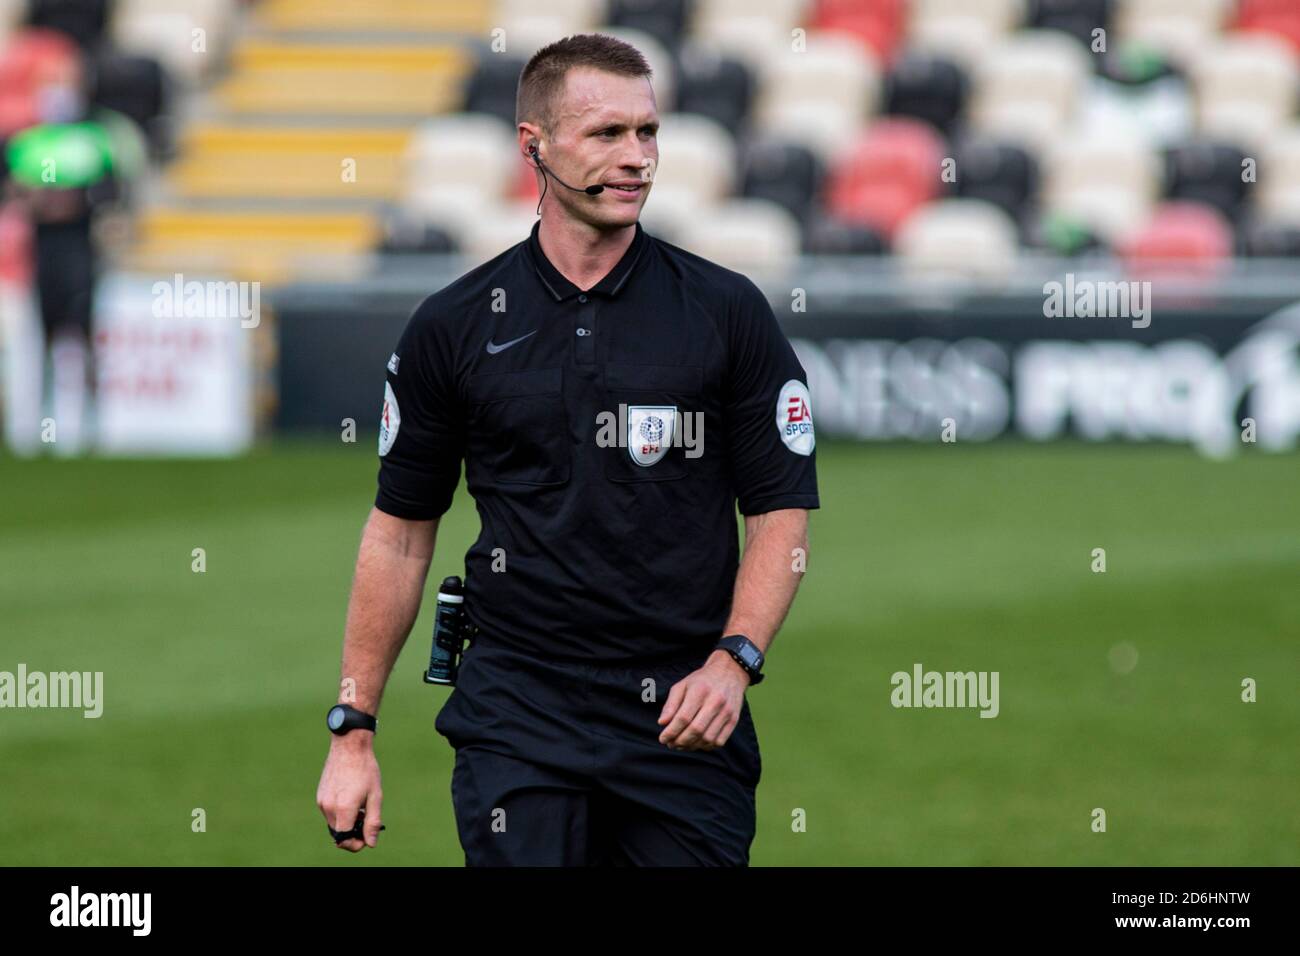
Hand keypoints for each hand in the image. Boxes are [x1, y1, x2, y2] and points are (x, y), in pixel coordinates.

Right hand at [316, 731, 382, 852]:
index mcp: (344, 808)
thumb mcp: (375, 796)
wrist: (349, 746)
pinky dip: (340, 813)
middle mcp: (329, 807)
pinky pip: (329, 812)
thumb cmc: (365, 769)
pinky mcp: (320, 795)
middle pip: (338, 833)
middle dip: (352, 832)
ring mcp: (322, 801)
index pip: (344, 839)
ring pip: (334, 823)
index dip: (355, 844)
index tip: (365, 839)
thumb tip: (370, 843)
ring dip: (346, 822)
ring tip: (361, 807)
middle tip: (366, 820)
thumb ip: (372, 821)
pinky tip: (352, 799)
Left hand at [656, 651, 748, 751]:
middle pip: (696, 730)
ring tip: (682, 745)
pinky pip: (719, 741)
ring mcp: (727, 712)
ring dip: (692, 746)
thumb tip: (662, 723)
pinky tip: (697, 743)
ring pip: (707, 738)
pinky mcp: (734, 720)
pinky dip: (706, 746)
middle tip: (671, 744)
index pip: (683, 717)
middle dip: (680, 741)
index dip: (671, 732)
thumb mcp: (682, 685)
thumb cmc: (701, 681)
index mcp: (700, 690)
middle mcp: (715, 701)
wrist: (729, 673)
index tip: (662, 738)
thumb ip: (671, 704)